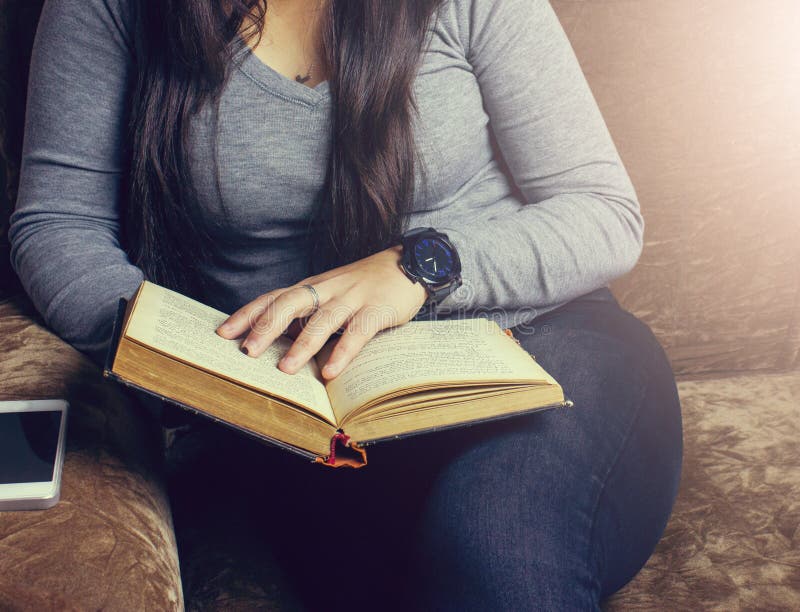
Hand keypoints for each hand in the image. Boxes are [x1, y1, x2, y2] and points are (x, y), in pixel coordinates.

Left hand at [215, 246, 427, 379]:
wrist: (409, 264)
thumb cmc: (365, 285)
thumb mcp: (332, 295)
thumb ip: (308, 314)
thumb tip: (278, 344)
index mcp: (312, 287)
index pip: (273, 297)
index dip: (247, 314)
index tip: (222, 333)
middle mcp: (327, 290)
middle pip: (290, 303)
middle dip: (266, 327)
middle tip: (247, 351)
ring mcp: (352, 298)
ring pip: (322, 320)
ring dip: (302, 345)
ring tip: (285, 369)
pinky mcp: (377, 309)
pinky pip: (357, 332)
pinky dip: (343, 351)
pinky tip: (331, 371)